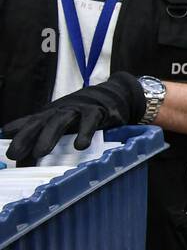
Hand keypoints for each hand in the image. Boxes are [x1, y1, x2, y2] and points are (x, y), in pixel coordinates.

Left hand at [2, 71, 145, 164]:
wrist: (113, 94)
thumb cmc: (83, 110)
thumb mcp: (59, 116)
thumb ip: (38, 126)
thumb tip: (8, 133)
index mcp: (51, 113)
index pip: (31, 123)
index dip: (17, 134)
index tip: (7, 147)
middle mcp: (62, 110)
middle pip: (41, 122)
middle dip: (26, 137)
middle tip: (15, 154)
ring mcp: (79, 109)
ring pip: (60, 120)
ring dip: (49, 136)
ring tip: (40, 152)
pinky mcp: (97, 112)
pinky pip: (89, 122)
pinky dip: (84, 133)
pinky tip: (80, 146)